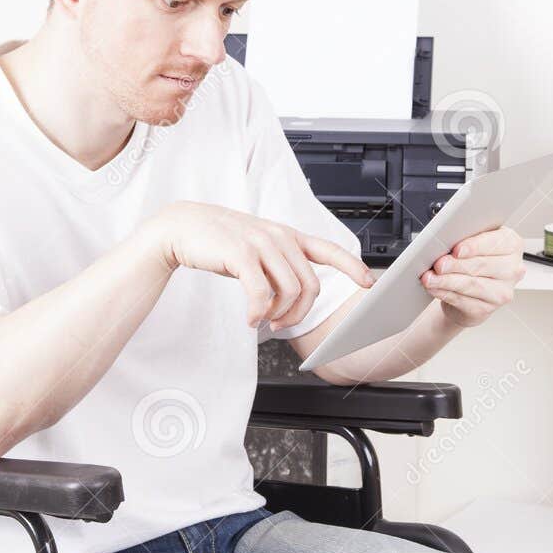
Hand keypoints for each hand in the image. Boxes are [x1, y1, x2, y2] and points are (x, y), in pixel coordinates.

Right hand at [146, 201, 373, 329]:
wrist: (182, 228)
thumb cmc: (220, 242)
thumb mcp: (257, 249)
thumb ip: (280, 265)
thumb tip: (295, 297)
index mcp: (287, 236)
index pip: (329, 249)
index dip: (352, 267)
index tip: (370, 283)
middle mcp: (279, 236)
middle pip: (310, 286)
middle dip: (299, 313)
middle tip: (279, 324)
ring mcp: (261, 243)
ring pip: (290, 292)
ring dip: (279, 315)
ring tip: (262, 319)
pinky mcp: (241, 254)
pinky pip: (261, 293)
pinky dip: (258, 313)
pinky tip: (250, 319)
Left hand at [419, 226, 524, 328]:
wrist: (472, 289)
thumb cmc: (473, 259)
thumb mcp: (474, 243)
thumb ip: (467, 237)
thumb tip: (447, 238)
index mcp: (512, 245)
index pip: (495, 243)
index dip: (474, 246)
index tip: (457, 249)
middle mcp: (513, 269)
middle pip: (482, 265)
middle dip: (456, 264)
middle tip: (438, 264)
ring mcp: (502, 292)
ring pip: (471, 284)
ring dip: (446, 281)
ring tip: (429, 278)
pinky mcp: (487, 309)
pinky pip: (463, 300)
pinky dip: (445, 293)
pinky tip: (434, 288)